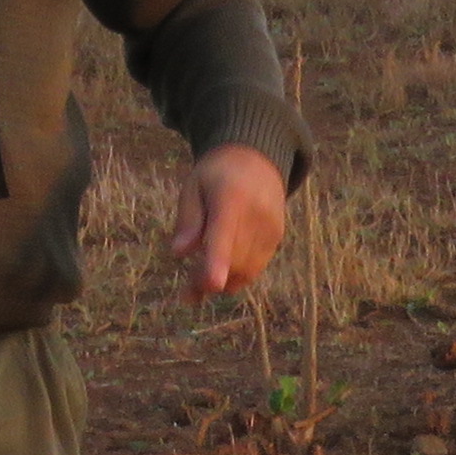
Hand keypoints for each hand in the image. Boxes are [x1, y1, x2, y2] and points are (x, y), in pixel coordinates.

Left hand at [170, 145, 291, 299]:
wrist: (258, 160)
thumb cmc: (217, 175)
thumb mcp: (193, 187)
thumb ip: (188, 219)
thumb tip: (178, 252)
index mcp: (230, 198)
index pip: (224, 234)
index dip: (217, 261)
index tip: (212, 284)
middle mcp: (256, 215)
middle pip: (232, 260)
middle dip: (208, 281)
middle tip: (187, 295)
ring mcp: (271, 228)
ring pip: (245, 270)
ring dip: (222, 282)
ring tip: (198, 287)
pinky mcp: (277, 238)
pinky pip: (255, 268)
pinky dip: (237, 275)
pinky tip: (221, 270)